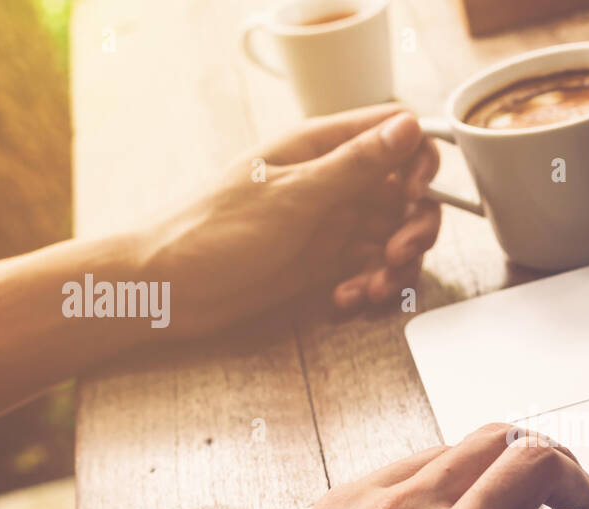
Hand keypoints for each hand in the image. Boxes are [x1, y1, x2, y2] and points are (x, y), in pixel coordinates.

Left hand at [134, 104, 440, 337]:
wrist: (168, 289)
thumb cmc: (213, 233)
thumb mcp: (293, 197)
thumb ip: (355, 164)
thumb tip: (408, 126)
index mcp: (323, 148)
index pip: (398, 133)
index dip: (419, 162)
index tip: (413, 196)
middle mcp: (335, 183)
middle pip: (409, 195)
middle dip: (415, 229)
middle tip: (395, 257)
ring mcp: (334, 225)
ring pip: (396, 239)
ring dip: (395, 269)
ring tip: (366, 292)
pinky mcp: (326, 264)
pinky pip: (372, 272)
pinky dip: (370, 290)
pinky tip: (343, 302)